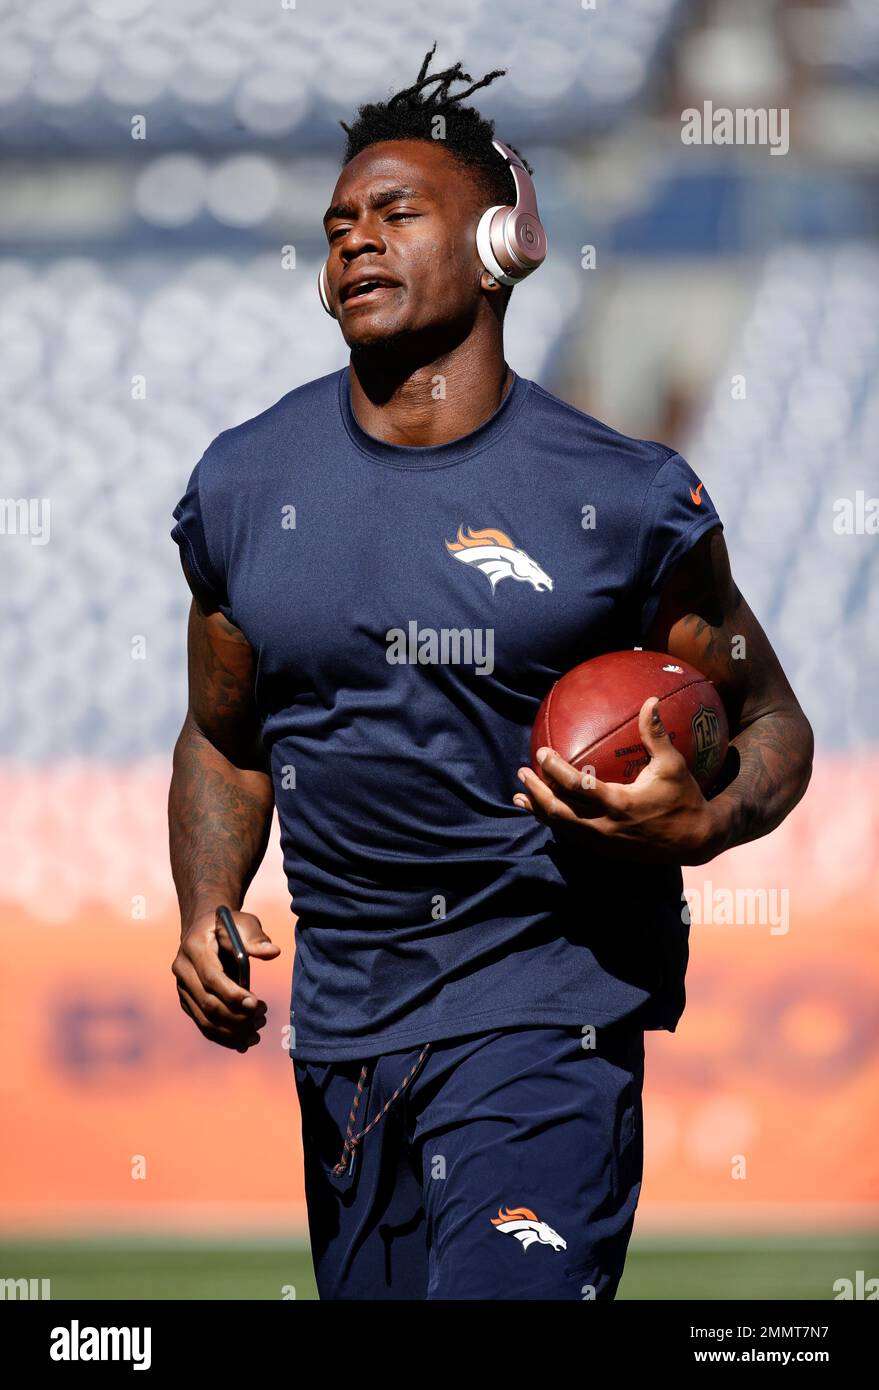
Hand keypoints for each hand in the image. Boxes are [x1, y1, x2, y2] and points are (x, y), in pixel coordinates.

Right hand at [172, 909, 280, 1051]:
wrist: (206, 930)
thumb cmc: (229, 926)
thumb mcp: (243, 923)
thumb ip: (256, 937)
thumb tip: (272, 952)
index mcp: (194, 947)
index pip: (210, 977)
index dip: (232, 994)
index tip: (256, 1003)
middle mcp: (182, 970)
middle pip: (207, 1003)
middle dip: (236, 1016)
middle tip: (262, 1017)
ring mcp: (183, 988)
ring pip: (205, 1020)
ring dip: (232, 1032)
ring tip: (257, 1031)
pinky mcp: (188, 1002)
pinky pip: (204, 1025)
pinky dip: (225, 1037)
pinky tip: (245, 1042)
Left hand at [513, 697, 722, 864]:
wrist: (695, 841)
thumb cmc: (684, 798)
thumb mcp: (672, 765)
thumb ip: (656, 734)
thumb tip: (649, 701)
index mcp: (620, 804)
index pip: (577, 786)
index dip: (554, 769)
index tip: (540, 752)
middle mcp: (606, 826)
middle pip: (559, 812)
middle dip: (536, 792)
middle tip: (521, 772)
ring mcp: (603, 842)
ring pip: (562, 828)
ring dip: (539, 810)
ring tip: (520, 795)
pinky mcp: (605, 850)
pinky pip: (572, 836)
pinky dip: (555, 823)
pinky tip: (544, 811)